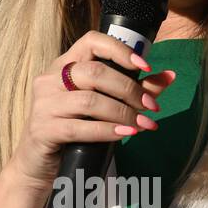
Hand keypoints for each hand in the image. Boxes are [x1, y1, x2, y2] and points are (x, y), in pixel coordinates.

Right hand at [7, 30, 175, 191]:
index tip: (145, 67)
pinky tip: (125, 135)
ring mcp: (44, 104)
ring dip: (123, 113)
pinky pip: (80, 127)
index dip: (120, 50)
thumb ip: (133, 89)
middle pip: (95, 72)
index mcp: (64, 65)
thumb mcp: (101, 107)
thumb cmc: (72, 132)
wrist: (38, 166)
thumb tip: (169, 76)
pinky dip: (107, 131)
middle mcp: (50, 79)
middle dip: (130, 89)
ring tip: (143, 125)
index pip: (91, 42)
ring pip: (90, 100)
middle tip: (151, 107)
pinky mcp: (43, 129)